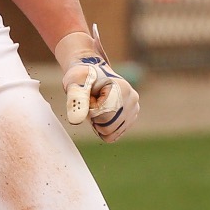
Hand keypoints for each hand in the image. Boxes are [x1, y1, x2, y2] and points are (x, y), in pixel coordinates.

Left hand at [54, 28, 139, 142]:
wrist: (92, 74)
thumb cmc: (82, 77)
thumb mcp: (75, 82)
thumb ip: (76, 99)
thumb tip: (76, 120)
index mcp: (121, 88)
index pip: (104, 116)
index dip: (90, 111)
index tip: (89, 97)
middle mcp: (132, 99)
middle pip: (108, 127)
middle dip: (94, 118)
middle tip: (91, 103)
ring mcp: (134, 109)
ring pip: (111, 133)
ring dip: (98, 123)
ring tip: (97, 107)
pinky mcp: (131, 118)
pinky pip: (113, 135)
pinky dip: (103, 127)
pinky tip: (102, 113)